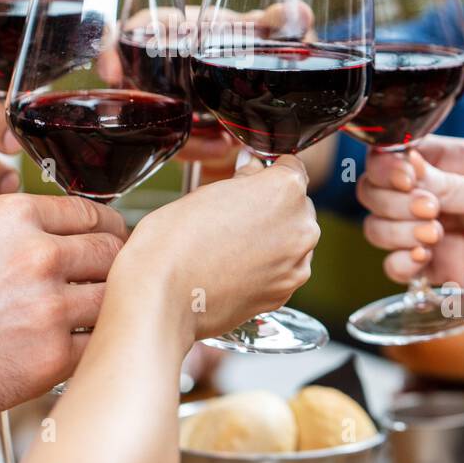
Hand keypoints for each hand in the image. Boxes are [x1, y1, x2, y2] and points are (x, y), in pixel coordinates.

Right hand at [0, 193, 127, 428]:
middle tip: (104, 278)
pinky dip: (90, 344)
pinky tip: (70, 342)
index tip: (109, 240)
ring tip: (86, 312)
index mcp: (15, 215)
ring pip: (113, 296)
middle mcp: (36, 254)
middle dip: (112, 265)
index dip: (106, 229)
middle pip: (113, 251)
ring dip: (105, 304)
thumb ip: (17, 224)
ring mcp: (47, 306)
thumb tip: (64, 225)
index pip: (93, 213)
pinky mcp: (51, 357)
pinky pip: (97, 342)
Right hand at [115, 154, 318, 340]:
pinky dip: (267, 269)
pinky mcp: (284, 294)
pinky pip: (283, 271)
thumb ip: (243, 180)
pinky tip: (234, 268)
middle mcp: (300, 226)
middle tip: (235, 217)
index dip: (269, 173)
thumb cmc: (175, 241)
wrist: (162, 295)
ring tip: (231, 247)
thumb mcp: (207, 191)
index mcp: (285, 189)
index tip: (255, 180)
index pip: (291, 167)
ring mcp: (296, 264)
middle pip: (296, 206)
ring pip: (292, 241)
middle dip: (273, 208)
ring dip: (272, 240)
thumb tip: (254, 174)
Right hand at [358, 136, 463, 314]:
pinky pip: (395, 265)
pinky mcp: (438, 267)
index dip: (390, 166)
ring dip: (394, 234)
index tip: (408, 182)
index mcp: (456, 162)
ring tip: (433, 240)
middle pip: (376, 189)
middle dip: (391, 202)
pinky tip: (422, 263)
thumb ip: (454, 189)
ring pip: (378, 226)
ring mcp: (434, 231)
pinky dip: (399, 264)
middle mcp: (437, 193)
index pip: (397, 152)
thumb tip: (408, 171)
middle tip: (429, 214)